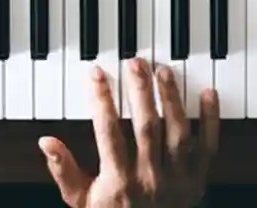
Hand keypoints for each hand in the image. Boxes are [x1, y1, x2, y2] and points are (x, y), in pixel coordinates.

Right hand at [38, 59, 219, 207]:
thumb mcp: (81, 201)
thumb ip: (64, 170)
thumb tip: (46, 142)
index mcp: (119, 181)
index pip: (108, 133)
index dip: (102, 101)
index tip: (97, 74)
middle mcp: (149, 177)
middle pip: (147, 127)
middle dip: (141, 92)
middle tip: (135, 63)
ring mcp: (177, 178)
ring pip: (177, 133)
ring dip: (171, 100)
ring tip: (164, 71)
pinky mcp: (197, 179)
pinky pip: (208, 146)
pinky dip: (211, 120)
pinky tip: (208, 93)